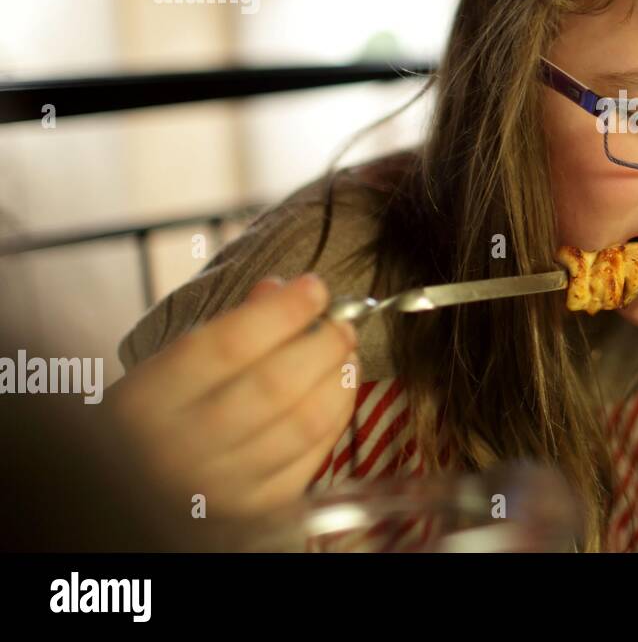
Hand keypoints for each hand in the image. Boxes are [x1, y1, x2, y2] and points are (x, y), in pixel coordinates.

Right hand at [105, 274, 358, 519]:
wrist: (130, 499)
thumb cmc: (152, 421)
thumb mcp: (164, 368)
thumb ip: (224, 327)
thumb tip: (281, 290)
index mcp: (147, 401)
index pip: (229, 344)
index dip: (284, 310)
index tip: (315, 288)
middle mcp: (181, 449)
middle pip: (276, 384)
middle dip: (324, 343)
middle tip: (342, 323)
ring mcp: (222, 487)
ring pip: (304, 424)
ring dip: (340, 379)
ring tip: (347, 353)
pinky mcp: (255, 510)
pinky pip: (312, 458)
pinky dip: (336, 418)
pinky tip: (339, 394)